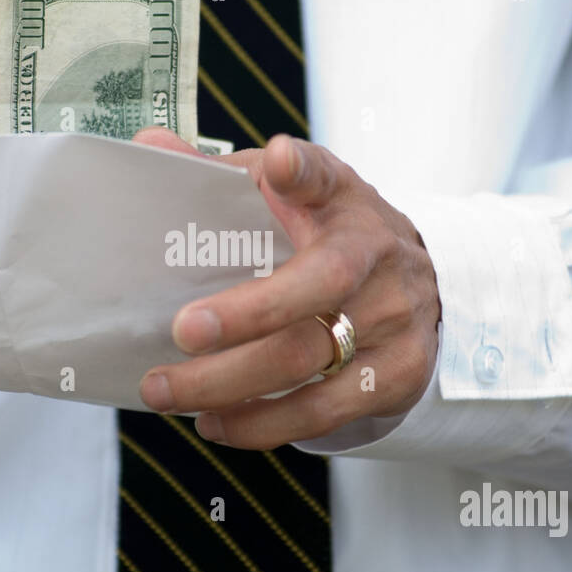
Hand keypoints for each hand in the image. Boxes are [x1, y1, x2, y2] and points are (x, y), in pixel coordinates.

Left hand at [132, 128, 441, 448]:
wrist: (423, 285)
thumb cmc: (329, 235)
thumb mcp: (289, 197)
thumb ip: (220, 178)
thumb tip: (147, 147)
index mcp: (340, 200)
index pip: (323, 175)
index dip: (300, 170)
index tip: (277, 161)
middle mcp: (375, 255)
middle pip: (315, 286)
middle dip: (244, 315)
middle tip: (179, 332)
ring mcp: (393, 319)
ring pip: (310, 360)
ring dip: (230, 386)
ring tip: (165, 393)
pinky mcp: (397, 375)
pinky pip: (324, 410)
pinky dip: (262, 425)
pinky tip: (215, 422)